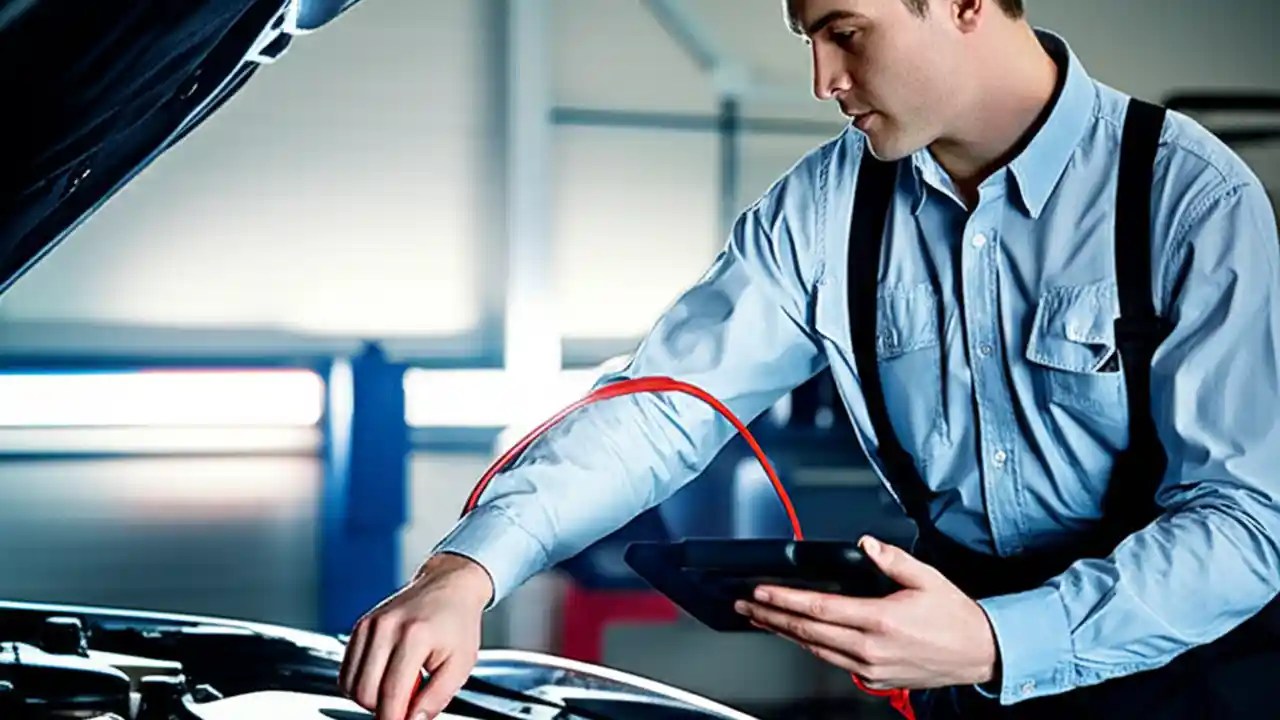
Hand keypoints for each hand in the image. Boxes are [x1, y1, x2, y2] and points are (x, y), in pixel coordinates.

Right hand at [339, 553, 493, 719]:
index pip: (391, 694)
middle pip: (365, 693)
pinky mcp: (359, 627)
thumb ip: (436, 698)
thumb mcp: (460, 665)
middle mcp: (385, 628)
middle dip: (384, 708)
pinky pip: (347, 671)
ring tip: (401, 684)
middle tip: (409, 701)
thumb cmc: (457, 624)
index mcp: (414, 636)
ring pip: (350, 685)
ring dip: (371, 697)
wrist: (449, 587)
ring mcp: (368, 625)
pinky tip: (386, 675)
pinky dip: (362, 683)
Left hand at [735, 536, 997, 690]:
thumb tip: (866, 543)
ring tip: (763, 620)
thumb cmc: (956, 618)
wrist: (980, 654)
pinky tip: (800, 638)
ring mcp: (871, 668)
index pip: (819, 608)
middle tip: (747, 605)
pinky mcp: (875, 680)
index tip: (761, 592)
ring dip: (785, 634)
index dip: (785, 599)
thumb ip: (892, 559)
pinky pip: (834, 663)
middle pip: (807, 632)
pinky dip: (812, 648)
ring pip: (816, 650)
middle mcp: (871, 648)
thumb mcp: (927, 578)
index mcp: (880, 620)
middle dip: (772, 616)